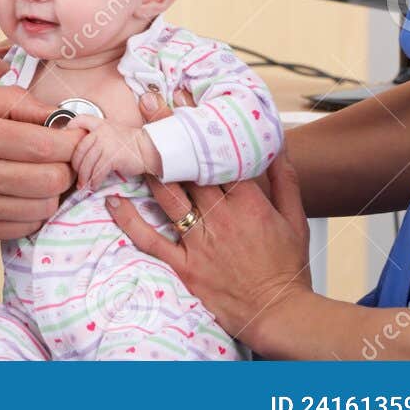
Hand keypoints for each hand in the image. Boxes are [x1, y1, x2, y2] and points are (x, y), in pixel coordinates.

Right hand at [0, 84, 80, 244]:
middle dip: (67, 165)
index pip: (47, 144)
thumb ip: (12, 98)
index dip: (72, 139)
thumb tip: (57, 113)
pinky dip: (35, 210)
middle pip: (54, 179)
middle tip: (61, 155)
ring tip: (42, 174)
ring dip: (53, 190)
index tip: (75, 133)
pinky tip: (23, 194)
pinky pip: (27, 227)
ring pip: (46, 206)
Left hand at [70, 117, 159, 190]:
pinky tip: (94, 186)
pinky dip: (94, 181)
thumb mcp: (111, 132)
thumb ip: (96, 136)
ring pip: (87, 163)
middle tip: (77, 175)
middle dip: (76, 166)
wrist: (148, 148)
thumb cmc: (129, 144)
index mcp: (100, 124)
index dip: (69, 128)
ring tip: (83, 184)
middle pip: (79, 149)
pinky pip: (97, 172)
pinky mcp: (112, 157)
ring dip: (84, 177)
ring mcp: (106, 144)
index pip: (80, 120)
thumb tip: (80, 153)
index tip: (65, 142)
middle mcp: (101, 132)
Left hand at [105, 95, 312, 343]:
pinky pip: (151, 241)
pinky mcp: (185, 267)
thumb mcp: (296, 219)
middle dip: (168, 132)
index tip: (182, 95)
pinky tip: (114, 201)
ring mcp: (200, 242)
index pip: (218, 153)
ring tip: (129, 139)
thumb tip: (276, 144)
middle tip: (147, 100)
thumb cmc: (288, 267)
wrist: (279, 314)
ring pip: (168, 196)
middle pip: (188, 167)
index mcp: (248, 202)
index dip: (198, 123)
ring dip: (147, 166)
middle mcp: (221, 217)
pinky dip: (131, 221)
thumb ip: (284, 180)